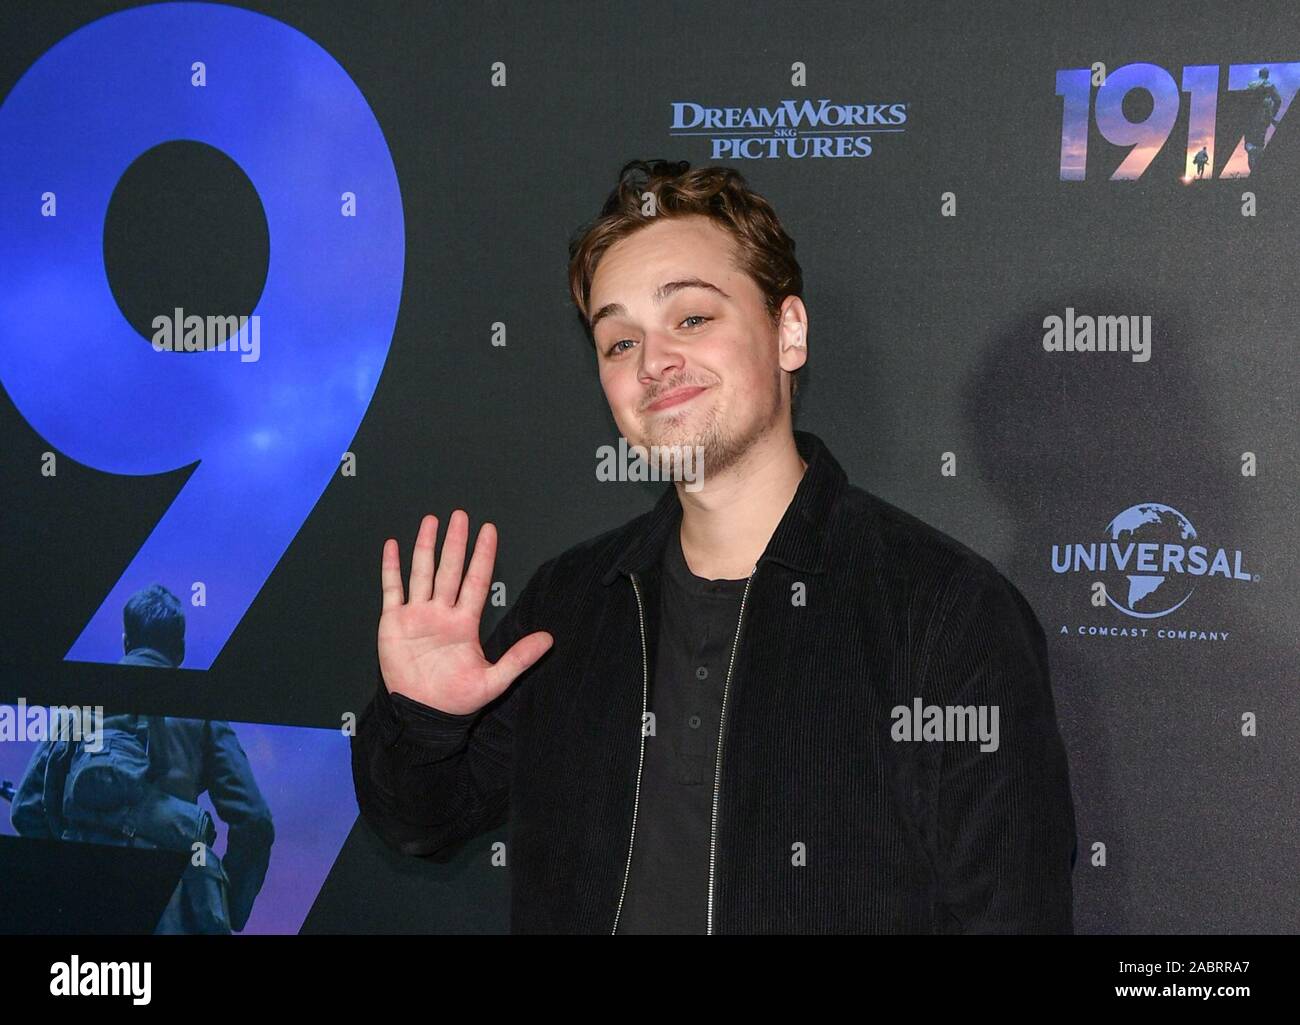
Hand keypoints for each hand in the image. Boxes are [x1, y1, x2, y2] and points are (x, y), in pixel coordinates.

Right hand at [378, 511, 553, 714]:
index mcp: (464, 623)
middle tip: (460, 516)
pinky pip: (392, 589)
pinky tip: (393, 546)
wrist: (422, 714)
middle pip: (449, 569)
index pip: (476, 580)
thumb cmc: (456, 700)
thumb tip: (548, 639)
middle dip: (455, 542)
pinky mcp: (394, 622)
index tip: (489, 531)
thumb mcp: (493, 680)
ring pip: (422, 572)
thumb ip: (519, 658)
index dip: (483, 555)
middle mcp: (441, 613)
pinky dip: (392, 568)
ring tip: (431, 521)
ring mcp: (417, 615)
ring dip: (425, 547)